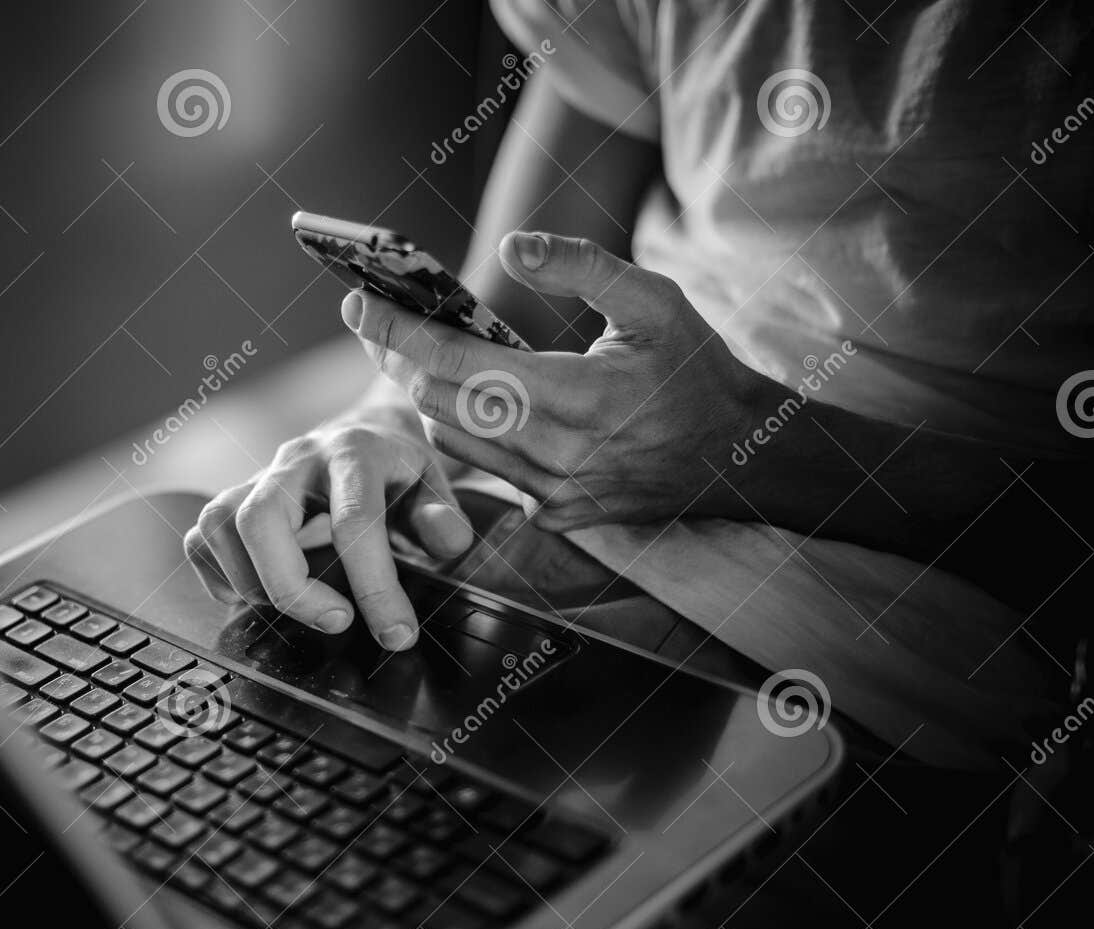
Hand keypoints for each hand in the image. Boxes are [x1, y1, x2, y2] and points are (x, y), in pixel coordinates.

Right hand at [184, 407, 473, 649]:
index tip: (396, 634)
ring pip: (221, 526)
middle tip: (337, 622)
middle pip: (260, 520)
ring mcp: (257, 476)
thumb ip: (445, 514)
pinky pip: (201, 537)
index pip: (354, 522)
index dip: (374, 586)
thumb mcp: (437, 484)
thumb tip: (445, 542)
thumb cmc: (401, 469)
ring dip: (255, 584)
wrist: (367, 431)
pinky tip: (260, 590)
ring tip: (303, 605)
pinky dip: (221, 576)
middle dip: (291, 587)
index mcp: (354, 451)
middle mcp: (297, 459)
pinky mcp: (232, 498)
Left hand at [344, 230, 765, 531]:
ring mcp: (553, 493)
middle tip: (375, 322)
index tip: (358, 302)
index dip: (398, 332)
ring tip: (416, 355)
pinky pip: (487, 470)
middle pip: (437, 405)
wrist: (735, 456)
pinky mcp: (554, 516)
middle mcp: (556, 454)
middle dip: (398, 360)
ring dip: (428, 398)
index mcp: (577, 395)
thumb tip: (508, 248)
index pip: (456, 364)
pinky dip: (472, 433)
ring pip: (453, 442)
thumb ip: (580, 266)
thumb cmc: (694, 368)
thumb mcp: (654, 299)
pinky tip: (475, 403)